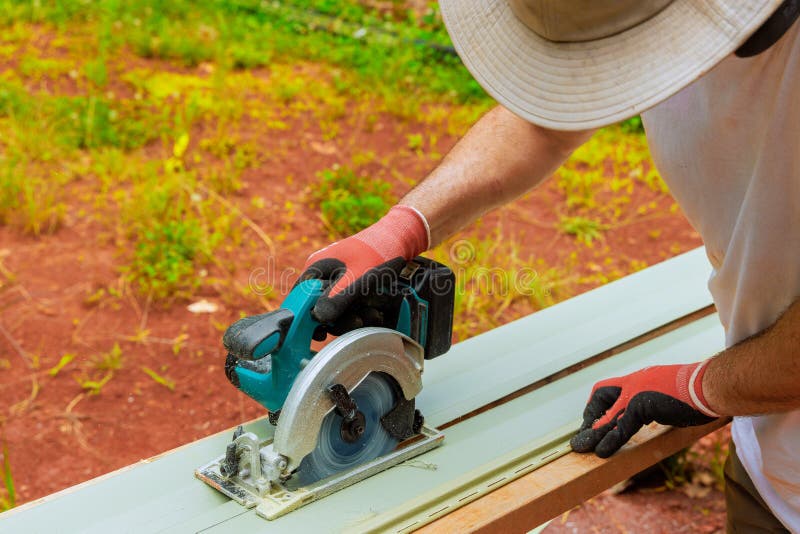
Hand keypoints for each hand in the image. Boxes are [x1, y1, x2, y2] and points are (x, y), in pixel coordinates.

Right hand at [299, 205, 428, 324]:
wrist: (399, 238)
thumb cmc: (378, 250)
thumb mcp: (359, 277)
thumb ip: (339, 297)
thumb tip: (318, 317)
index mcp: (317, 267)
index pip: (300, 297)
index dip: (306, 317)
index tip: (319, 332)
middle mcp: (323, 274)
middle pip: (320, 306)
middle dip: (339, 318)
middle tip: (358, 321)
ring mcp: (337, 279)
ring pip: (337, 307)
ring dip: (353, 315)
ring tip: (374, 315)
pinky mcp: (350, 283)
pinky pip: (349, 302)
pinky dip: (360, 309)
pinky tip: (375, 312)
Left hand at [570, 360, 718, 457]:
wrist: (713, 386)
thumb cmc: (701, 392)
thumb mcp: (672, 395)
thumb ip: (660, 402)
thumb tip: (662, 411)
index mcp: (642, 378)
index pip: (611, 388)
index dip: (600, 406)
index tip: (595, 422)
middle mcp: (635, 381)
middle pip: (601, 394)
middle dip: (590, 416)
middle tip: (584, 435)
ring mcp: (637, 391)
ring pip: (608, 415)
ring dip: (593, 433)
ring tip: (581, 448)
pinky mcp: (642, 404)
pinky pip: (622, 426)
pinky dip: (610, 440)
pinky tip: (602, 452)